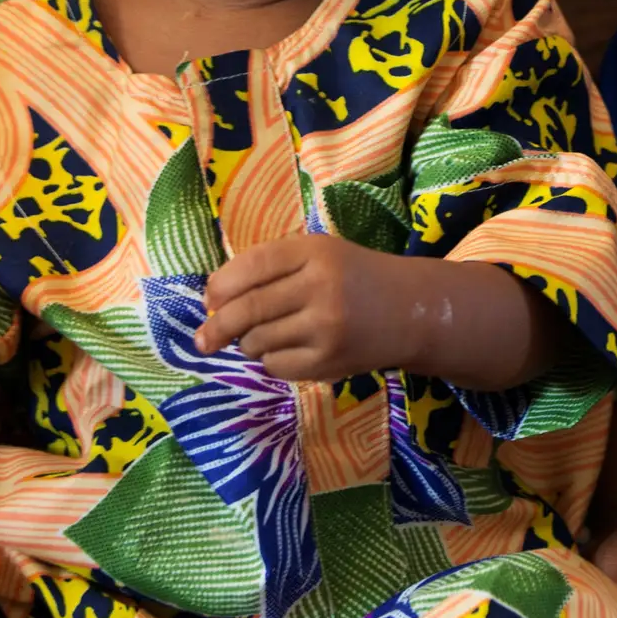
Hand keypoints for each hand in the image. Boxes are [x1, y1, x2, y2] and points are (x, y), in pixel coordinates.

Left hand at [194, 234, 418, 382]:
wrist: (412, 312)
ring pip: (257, 341)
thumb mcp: (321, 254)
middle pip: (248, 309)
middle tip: (204, 338)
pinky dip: (270, 361)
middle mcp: (319, 287)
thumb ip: (273, 266)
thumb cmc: (356, 278)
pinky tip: (285, 351)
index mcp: (315, 252)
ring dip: (248, 343)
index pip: (252, 265)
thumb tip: (214, 300)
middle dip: (218, 325)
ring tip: (261, 337)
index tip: (209, 300)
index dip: (221, 284)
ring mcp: (325, 328)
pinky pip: (276, 366)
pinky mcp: (329, 362)